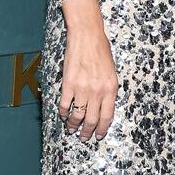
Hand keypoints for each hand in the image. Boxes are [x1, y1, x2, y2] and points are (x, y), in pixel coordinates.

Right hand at [59, 27, 118, 141]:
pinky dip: (63, 113)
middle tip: (84, 137)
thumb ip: (108, 90)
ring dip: (73, 125)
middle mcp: (97, 92)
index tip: (98, 135)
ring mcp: (82, 89)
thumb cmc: (101, 51)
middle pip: (92, 120)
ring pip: (77, 115)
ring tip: (72, 130)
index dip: (102, 129)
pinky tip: (63, 115)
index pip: (107, 117)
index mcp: (111, 89)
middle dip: (88, 132)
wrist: (87, 36)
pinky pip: (64, 104)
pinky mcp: (68, 84)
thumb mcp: (112, 72)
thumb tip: (103, 106)